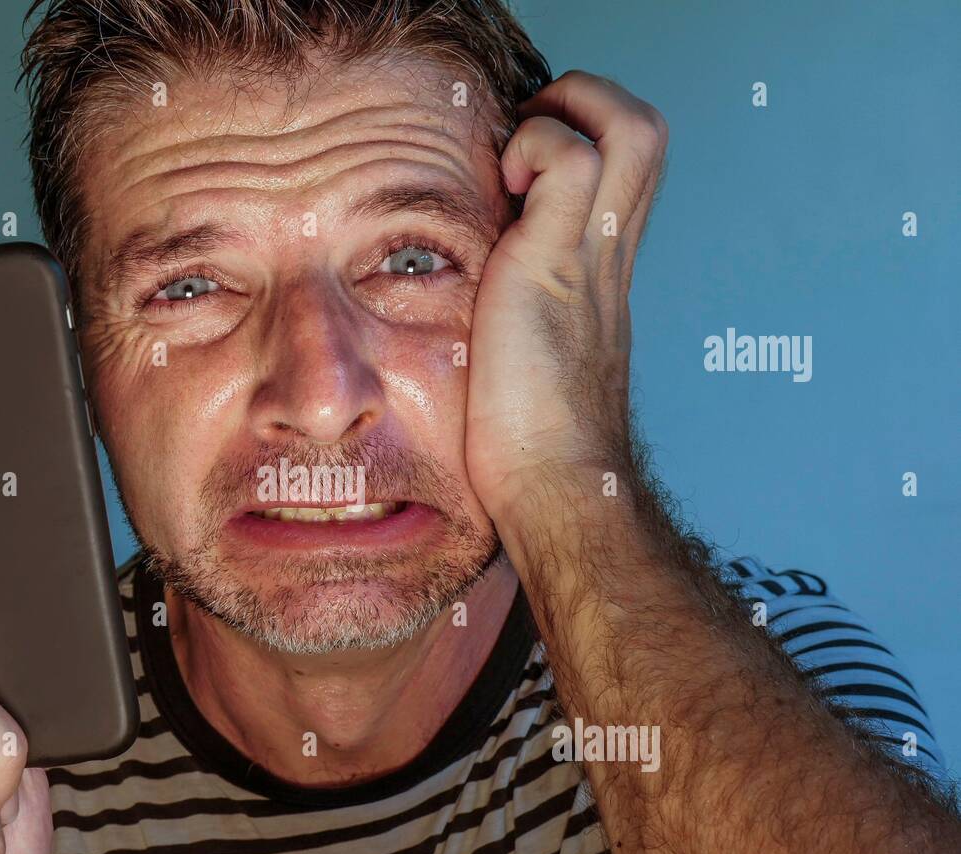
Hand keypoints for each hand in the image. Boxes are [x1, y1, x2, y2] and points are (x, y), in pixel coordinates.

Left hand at [465, 70, 667, 519]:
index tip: (520, 164)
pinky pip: (571, 159)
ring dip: (568, 114)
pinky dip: (537, 150)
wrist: (553, 486)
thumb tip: (470, 313)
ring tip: (515, 162)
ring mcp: (592, 257)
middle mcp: (608, 257)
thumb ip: (516, 317)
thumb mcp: (525, 358)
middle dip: (585, 105)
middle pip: (644, 133)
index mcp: (597, 275)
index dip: (581, 139)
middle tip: (523, 142)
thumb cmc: (529, 443)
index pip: (621, 172)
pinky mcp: (559, 264)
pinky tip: (500, 195)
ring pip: (630, 127)